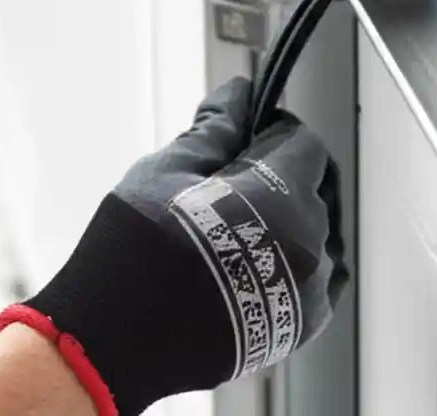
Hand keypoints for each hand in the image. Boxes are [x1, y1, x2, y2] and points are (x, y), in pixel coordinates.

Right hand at [0, 78, 346, 415]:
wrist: (116, 341)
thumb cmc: (134, 253)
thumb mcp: (166, 171)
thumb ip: (214, 130)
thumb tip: (238, 95)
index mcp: (281, 197)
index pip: (304, 143)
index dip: (274, 131)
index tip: (247, 136)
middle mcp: (309, 241)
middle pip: (314, 185)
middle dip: (280, 173)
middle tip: (232, 182)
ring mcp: (310, 287)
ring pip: (320, 231)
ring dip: (292, 217)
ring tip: (238, 226)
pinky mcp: (302, 322)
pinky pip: (319, 276)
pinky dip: (297, 259)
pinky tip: (255, 259)